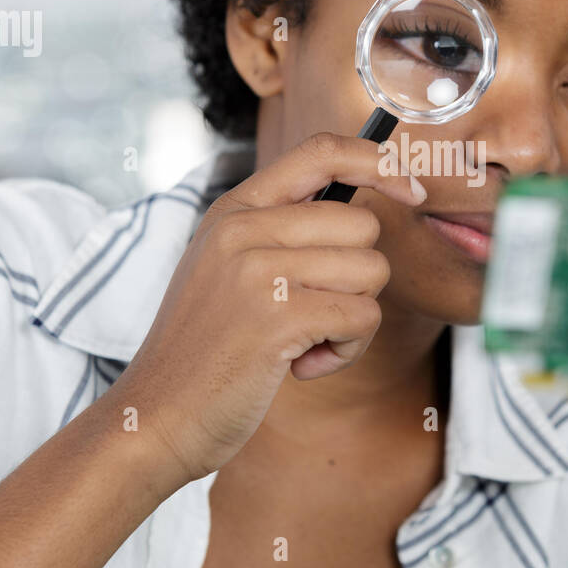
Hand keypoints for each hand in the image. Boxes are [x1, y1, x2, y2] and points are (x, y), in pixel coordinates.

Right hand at [105, 131, 425, 487]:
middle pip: (363, 224)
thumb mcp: (229, 269)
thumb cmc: (206, 351)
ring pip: (371, 271)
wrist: (156, 417)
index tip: (412, 190)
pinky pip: (363, 317)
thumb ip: (280, 232)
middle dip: (359, 279)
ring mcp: (257, 269)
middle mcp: (242, 228)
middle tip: (315, 316)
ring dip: (353, 321)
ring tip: (304, 343)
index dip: (380, 163)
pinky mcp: (278, 316)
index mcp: (234, 209)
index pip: (322, 150)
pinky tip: (300, 367)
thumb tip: (366, 204)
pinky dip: (345, 351)